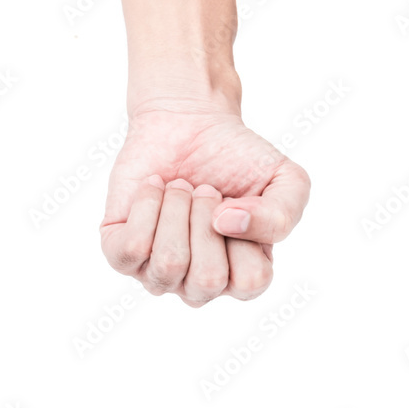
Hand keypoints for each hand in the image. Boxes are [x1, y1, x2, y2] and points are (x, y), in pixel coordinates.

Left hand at [100, 106, 309, 305]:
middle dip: (205, 218)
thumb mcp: (286, 180)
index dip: (245, 234)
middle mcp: (199, 284)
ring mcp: (159, 272)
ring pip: (169, 264)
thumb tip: (226, 223)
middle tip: (203, 189)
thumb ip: (282, 215)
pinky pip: (131, 249)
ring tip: (179, 187)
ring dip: (176, 209)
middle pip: (206, 279)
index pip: (249, 282)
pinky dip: (146, 206)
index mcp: (241, 276)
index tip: (234, 200)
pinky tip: (154, 188)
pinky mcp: (122, 253)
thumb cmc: (237, 157)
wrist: (188, 123)